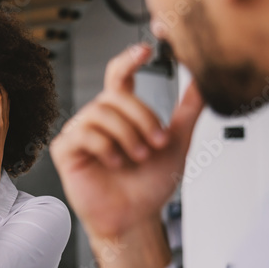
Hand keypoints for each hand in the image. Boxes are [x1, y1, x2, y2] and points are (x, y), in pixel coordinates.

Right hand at [50, 43, 204, 267]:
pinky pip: (84, 134)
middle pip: (114, 96)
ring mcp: (79, 132)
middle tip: (155, 144)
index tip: (147, 50)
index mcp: (121, 113)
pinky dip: (105, 147)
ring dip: (127, 136)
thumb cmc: (148, 185)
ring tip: (137, 157)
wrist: (133, 217)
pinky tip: (114, 162)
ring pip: (100, 113)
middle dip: (141, 118)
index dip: (129, 59)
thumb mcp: (176, 142)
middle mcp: (98, 118)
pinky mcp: (65, 149)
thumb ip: (187, 110)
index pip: (119, 75)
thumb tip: (203, 81)